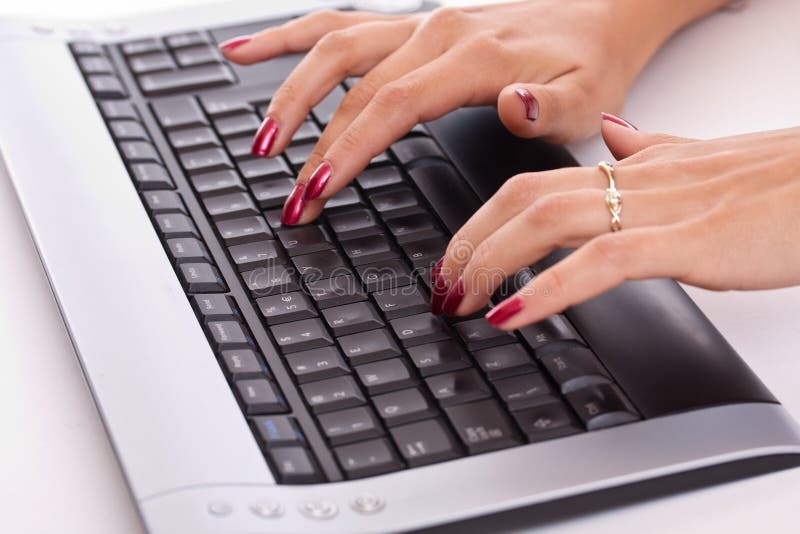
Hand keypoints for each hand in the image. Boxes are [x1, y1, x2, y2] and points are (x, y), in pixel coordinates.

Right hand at [220, 1, 725, 223]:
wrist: (596, 19)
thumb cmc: (588, 66)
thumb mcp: (588, 99)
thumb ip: (551, 108)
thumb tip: (514, 104)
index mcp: (472, 57)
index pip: (390, 105)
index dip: (346, 148)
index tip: (317, 190)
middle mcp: (434, 32)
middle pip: (353, 87)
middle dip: (313, 146)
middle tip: (292, 200)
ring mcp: (415, 24)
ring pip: (332, 47)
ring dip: (289, 93)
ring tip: (262, 142)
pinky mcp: (406, 26)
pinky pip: (335, 24)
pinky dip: (287, 37)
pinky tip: (246, 52)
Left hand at [431, 116, 799, 329]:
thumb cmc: (781, 182)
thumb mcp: (698, 161)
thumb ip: (648, 151)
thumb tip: (610, 137)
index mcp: (630, 168)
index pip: (532, 184)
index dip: (482, 219)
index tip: (458, 257)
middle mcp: (631, 180)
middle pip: (521, 198)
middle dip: (468, 243)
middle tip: (440, 287)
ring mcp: (656, 207)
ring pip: (546, 219)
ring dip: (489, 263)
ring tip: (457, 301)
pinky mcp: (686, 241)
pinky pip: (600, 261)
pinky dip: (547, 289)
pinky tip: (511, 317)